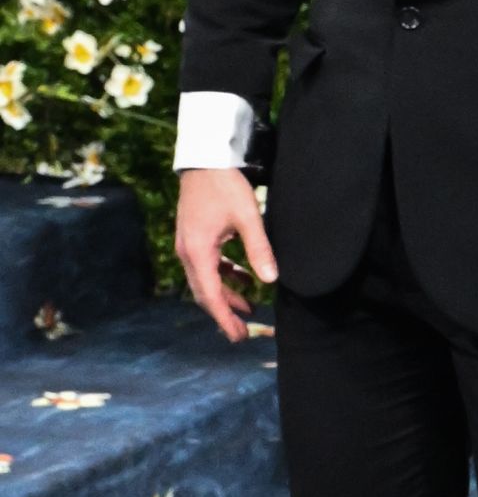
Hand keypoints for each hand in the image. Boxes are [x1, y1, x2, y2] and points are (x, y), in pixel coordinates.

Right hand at [176, 165, 276, 342]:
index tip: (238, 337)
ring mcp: (189, 245)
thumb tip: (271, 281)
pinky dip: (224, 276)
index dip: (224, 318)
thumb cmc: (225, 185)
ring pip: (206, 280)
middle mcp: (188, 252)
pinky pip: (207, 266)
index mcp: (198, 251)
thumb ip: (259, 249)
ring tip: (250, 308)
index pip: (210, 295)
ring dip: (226, 295)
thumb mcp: (248, 217)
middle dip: (224, 314)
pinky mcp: (194, 237)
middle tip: (243, 333)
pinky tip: (244, 279)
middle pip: (204, 293)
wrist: (204, 159)